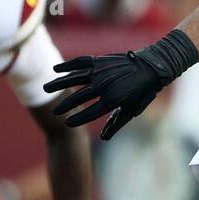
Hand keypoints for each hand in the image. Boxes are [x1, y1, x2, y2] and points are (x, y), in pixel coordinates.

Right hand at [44, 29, 197, 139]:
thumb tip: (104, 138)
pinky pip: (80, 62)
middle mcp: (104, 86)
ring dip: (59, 83)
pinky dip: (67, 65)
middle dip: (64, 105)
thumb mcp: (131, 111)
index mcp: (112, 100)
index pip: (89, 113)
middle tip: (54, 112)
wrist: (152, 67)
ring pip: (74, 78)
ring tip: (46, 88)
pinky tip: (56, 69)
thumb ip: (116, 124)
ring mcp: (101, 72)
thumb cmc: (142, 93)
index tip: (67, 123)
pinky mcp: (100, 61)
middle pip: (78, 97)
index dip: (77, 119)